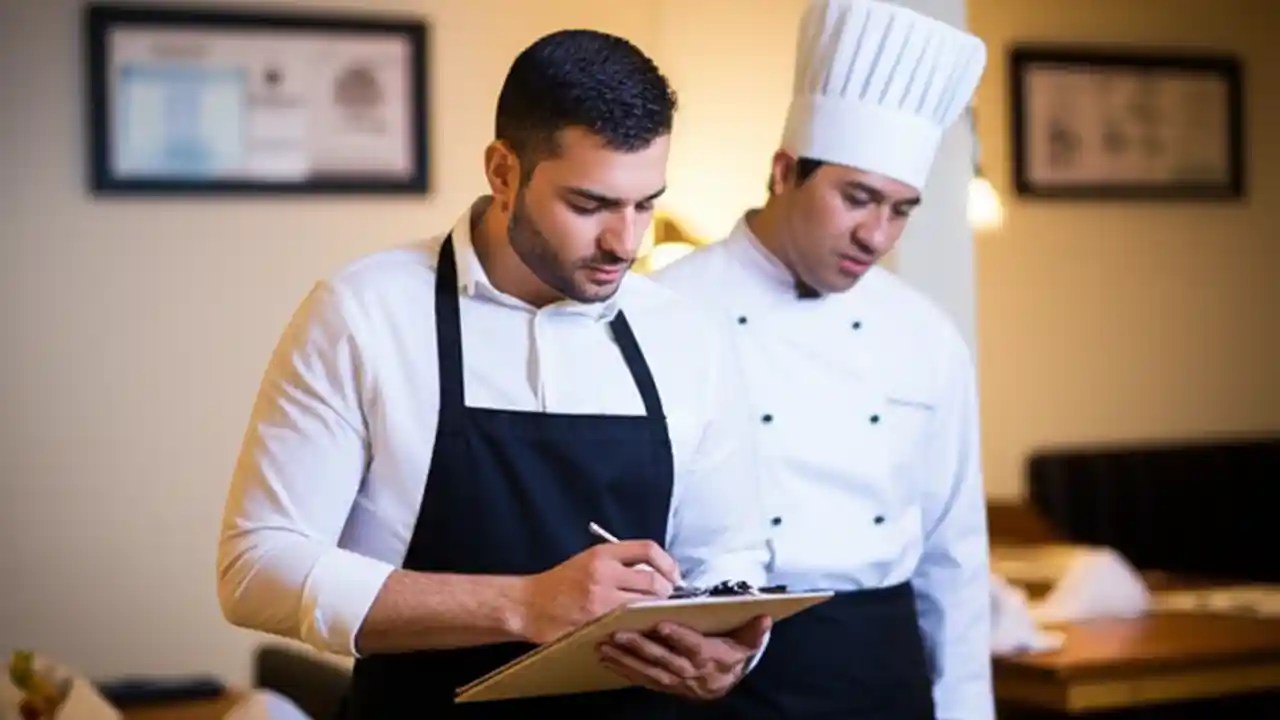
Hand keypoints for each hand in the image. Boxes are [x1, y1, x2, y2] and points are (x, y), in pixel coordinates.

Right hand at [517, 541, 680, 643]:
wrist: (529, 605)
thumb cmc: (560, 583)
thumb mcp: (588, 560)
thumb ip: (619, 562)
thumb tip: (656, 571)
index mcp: (602, 554)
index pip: (647, 549)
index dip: (667, 562)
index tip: (673, 574)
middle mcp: (603, 574)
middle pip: (653, 581)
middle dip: (666, 591)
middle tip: (666, 597)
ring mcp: (600, 601)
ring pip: (646, 605)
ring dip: (655, 610)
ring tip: (653, 612)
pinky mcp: (597, 624)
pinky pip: (631, 624)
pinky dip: (640, 625)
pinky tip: (638, 626)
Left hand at [598, 615, 771, 700]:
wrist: (723, 684)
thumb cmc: (732, 655)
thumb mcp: (747, 642)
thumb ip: (753, 630)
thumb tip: (764, 616)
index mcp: (709, 656)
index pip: (693, 645)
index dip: (678, 636)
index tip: (661, 624)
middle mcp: (689, 670)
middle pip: (663, 658)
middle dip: (640, 647)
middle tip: (619, 633)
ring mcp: (674, 680)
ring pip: (648, 670)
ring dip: (625, 658)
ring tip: (605, 646)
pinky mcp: (662, 684)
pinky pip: (641, 678)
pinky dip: (623, 670)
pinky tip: (607, 659)